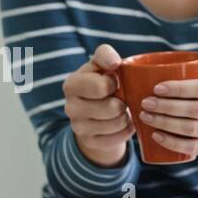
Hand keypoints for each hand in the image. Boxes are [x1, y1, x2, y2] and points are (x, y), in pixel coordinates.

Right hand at [63, 43, 134, 163]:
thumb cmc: (103, 80)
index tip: (116, 81)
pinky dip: (127, 130)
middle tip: (123, 98)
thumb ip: (105, 55)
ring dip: (126, 116)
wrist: (96, 110)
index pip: (101, 86)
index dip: (115, 83)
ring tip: (124, 110)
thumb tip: (114, 62)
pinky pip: (118, 137)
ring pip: (117, 123)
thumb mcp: (101, 64)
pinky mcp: (89, 142)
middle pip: (112, 107)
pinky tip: (125, 123)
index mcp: (72, 84)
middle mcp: (70, 107)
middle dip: (124, 101)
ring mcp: (78, 127)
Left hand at [138, 48, 197, 160]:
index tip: (156, 88)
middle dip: (167, 107)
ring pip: (192, 130)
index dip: (180, 89)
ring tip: (145, 116)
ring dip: (165, 124)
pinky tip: (155, 136)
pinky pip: (193, 148)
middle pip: (196, 110)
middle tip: (145, 103)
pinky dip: (173, 143)